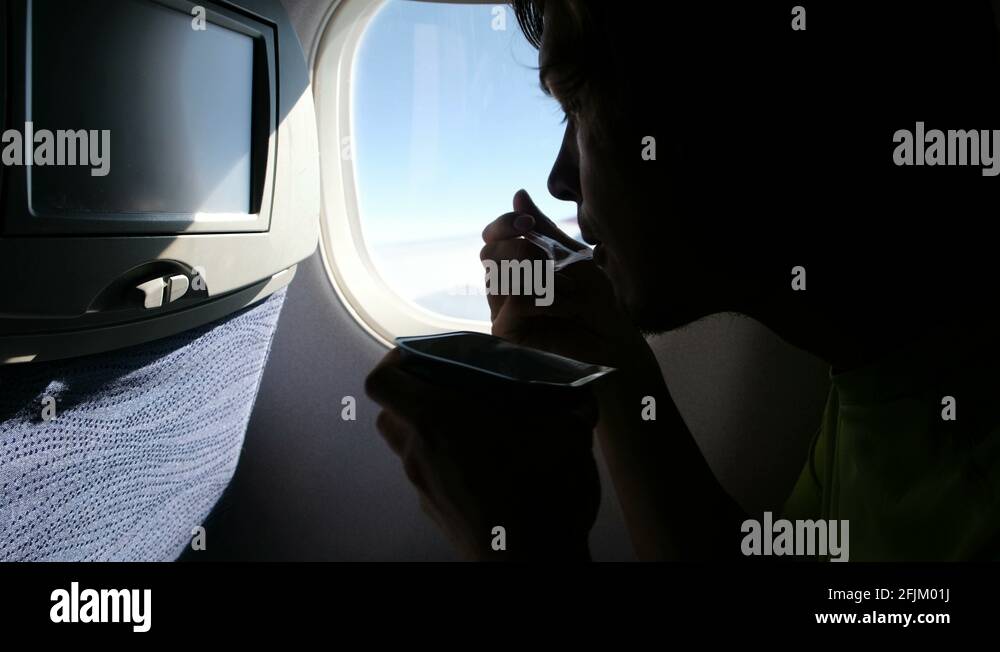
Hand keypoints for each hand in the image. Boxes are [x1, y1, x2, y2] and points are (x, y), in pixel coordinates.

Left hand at [365, 348, 600, 559]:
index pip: (383, 380)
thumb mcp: (566, 430)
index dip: (397, 361)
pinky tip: (483, 466)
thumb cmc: (545, 492)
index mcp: (438, 419)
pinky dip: (442, 462)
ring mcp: (423, 486)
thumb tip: (577, 386)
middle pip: (390, 411)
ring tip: (470, 426)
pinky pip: (427, 475)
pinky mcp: (435, 512)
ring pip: (406, 445)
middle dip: (414, 393)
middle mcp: (419, 452)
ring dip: (426, 428)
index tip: (426, 356)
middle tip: (452, 387)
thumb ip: (565, 398)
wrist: (534, 564)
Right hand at [481, 190, 657, 375]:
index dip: (504, 225)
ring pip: (502, 276)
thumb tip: (518, 194)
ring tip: (570, 296)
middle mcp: (502, 288)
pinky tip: (565, 311)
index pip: (491, 237)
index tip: (528, 225)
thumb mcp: (572, 257)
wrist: (612, 340)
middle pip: (489, 253)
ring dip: (546, 280)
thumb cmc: (596, 302)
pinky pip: (515, 302)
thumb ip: (544, 230)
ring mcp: (501, 311)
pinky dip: (547, 301)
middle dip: (527, 253)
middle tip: (557, 267)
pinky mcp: (506, 333)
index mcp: (514, 267)